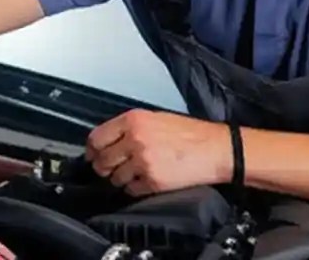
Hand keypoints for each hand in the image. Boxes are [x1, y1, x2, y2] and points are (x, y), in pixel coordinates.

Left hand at [84, 109, 231, 196]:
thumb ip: (131, 127)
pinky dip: (136, 188)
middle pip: (101, 160)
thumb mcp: (157, 118)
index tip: (93, 155)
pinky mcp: (152, 180)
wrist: (216, 149)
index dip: (92, 150)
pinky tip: (148, 179)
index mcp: (134, 120)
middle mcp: (135, 139)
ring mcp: (142, 161)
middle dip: (105, 167)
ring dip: (122, 179)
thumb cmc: (192, 134)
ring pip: (114, 178)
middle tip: (114, 167)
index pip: (96, 138)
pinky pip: (131, 190)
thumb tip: (109, 140)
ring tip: (137, 172)